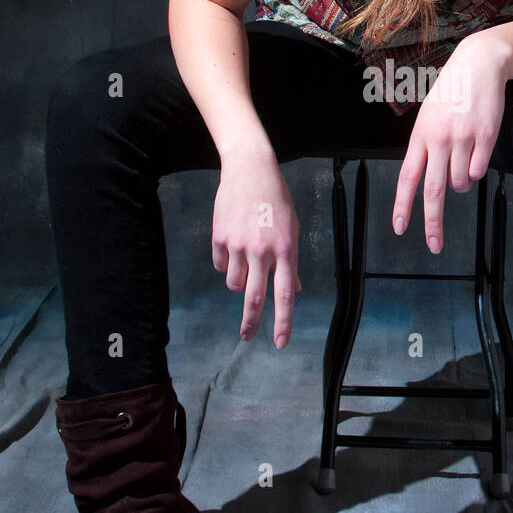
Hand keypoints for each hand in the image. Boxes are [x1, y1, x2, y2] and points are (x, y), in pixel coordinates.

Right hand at [211, 145, 301, 345]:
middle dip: (251, 322)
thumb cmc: (276, 198)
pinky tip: (233, 245)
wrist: (250, 169)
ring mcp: (238, 245)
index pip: (284, 295)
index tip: (280, 342)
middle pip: (254, 298)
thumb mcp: (293, 228)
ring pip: (234, 283)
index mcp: (285, 249)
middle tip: (247, 337)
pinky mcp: (220, 238)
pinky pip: (220, 265)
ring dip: (239, 282)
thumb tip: (292, 289)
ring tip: (246, 260)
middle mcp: (261, 251)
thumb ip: (291, 261)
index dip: (282, 321)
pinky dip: (226, 264)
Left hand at [391, 37, 507, 251]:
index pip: (407, 177)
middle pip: (433, 191)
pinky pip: (480, 170)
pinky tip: (477, 151)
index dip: (402, 205)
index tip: (399, 227)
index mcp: (420, 136)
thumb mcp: (429, 116)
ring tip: (464, 160)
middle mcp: (438, 139)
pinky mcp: (485, 137)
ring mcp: (462, 138)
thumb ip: (425, 146)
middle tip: (434, 244)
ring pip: (460, 182)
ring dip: (462, 182)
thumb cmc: (452, 92)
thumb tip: (426, 179)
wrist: (478, 65)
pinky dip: (478, 169)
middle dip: (432, 222)